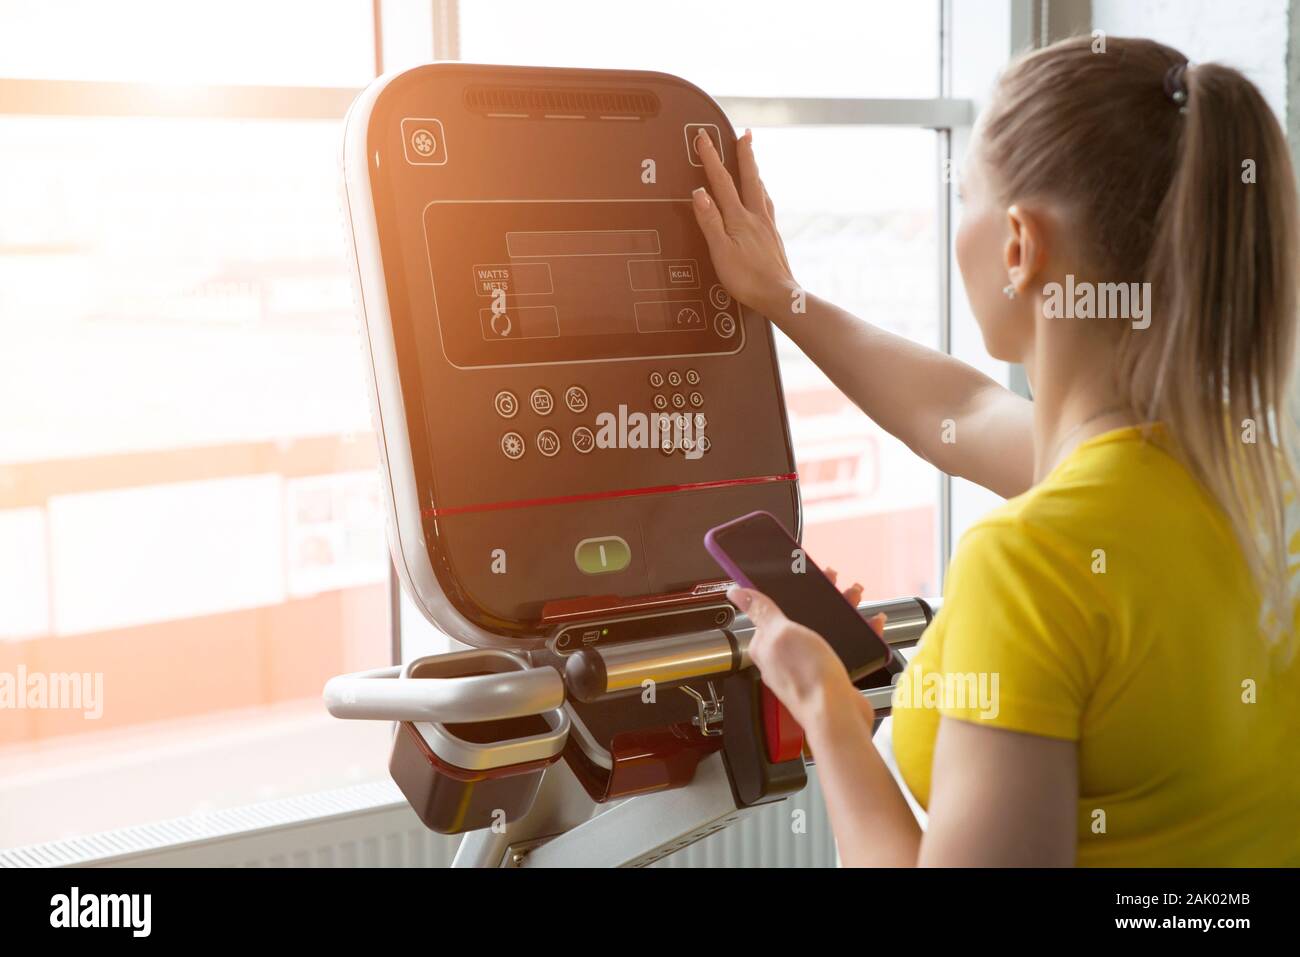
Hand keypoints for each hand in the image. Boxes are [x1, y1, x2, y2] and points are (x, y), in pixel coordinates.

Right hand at [691, 129, 798, 319]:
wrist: (779, 296)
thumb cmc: (748, 279)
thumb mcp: (721, 251)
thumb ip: (710, 221)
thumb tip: (699, 193)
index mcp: (739, 218)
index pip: (721, 182)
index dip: (711, 158)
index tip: (703, 137)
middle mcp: (756, 217)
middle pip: (749, 178)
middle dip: (744, 154)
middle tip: (745, 134)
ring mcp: (767, 226)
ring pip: (760, 190)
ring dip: (755, 171)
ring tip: (753, 159)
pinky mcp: (773, 237)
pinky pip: (767, 206)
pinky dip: (762, 194)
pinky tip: (763, 199)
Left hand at [727, 576, 885, 728]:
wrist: (837, 715)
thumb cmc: (807, 679)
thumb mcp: (781, 634)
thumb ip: (761, 612)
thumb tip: (737, 593)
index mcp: (766, 645)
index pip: (771, 611)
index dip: (788, 591)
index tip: (805, 577)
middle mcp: (784, 657)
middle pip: (802, 617)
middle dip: (821, 599)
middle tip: (836, 584)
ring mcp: (807, 666)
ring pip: (824, 629)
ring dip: (842, 610)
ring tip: (854, 597)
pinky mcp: (829, 675)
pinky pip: (843, 646)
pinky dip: (857, 632)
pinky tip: (869, 624)